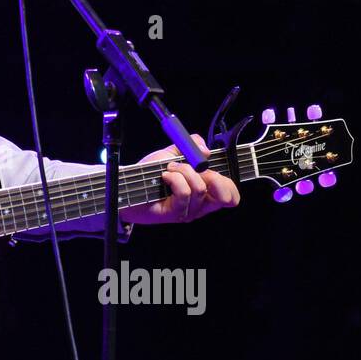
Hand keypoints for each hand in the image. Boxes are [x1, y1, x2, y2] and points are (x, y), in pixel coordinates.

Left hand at [120, 133, 239, 225]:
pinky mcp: (176, 214)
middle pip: (225, 197)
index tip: (209, 168)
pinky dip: (174, 178)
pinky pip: (185, 192)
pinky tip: (164, 176)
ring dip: (183, 171)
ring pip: (200, 188)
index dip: (227, 181)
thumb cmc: (151, 172)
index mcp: (206, 192)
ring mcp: (189, 211)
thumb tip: (206, 150)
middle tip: (193, 167)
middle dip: (212, 176)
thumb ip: (191, 145)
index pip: (232, 196)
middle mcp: (201, 204)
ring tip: (168, 169)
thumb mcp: (173, 153)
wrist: (129, 184)